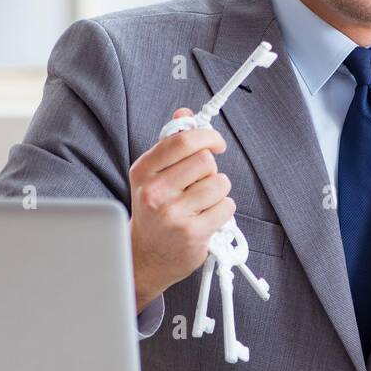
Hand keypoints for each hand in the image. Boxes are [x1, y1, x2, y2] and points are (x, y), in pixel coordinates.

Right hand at [129, 108, 234, 312]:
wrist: (145, 257)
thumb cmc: (153, 212)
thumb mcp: (153, 175)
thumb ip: (170, 143)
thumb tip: (186, 113)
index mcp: (143, 171)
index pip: (183, 139)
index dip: (207, 136)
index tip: (216, 143)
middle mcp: (155, 192)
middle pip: (206, 160)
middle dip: (210, 169)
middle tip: (200, 183)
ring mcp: (173, 214)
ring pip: (220, 183)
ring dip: (218, 191)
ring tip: (201, 203)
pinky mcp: (193, 233)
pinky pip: (226, 206)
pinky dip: (222, 210)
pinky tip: (206, 218)